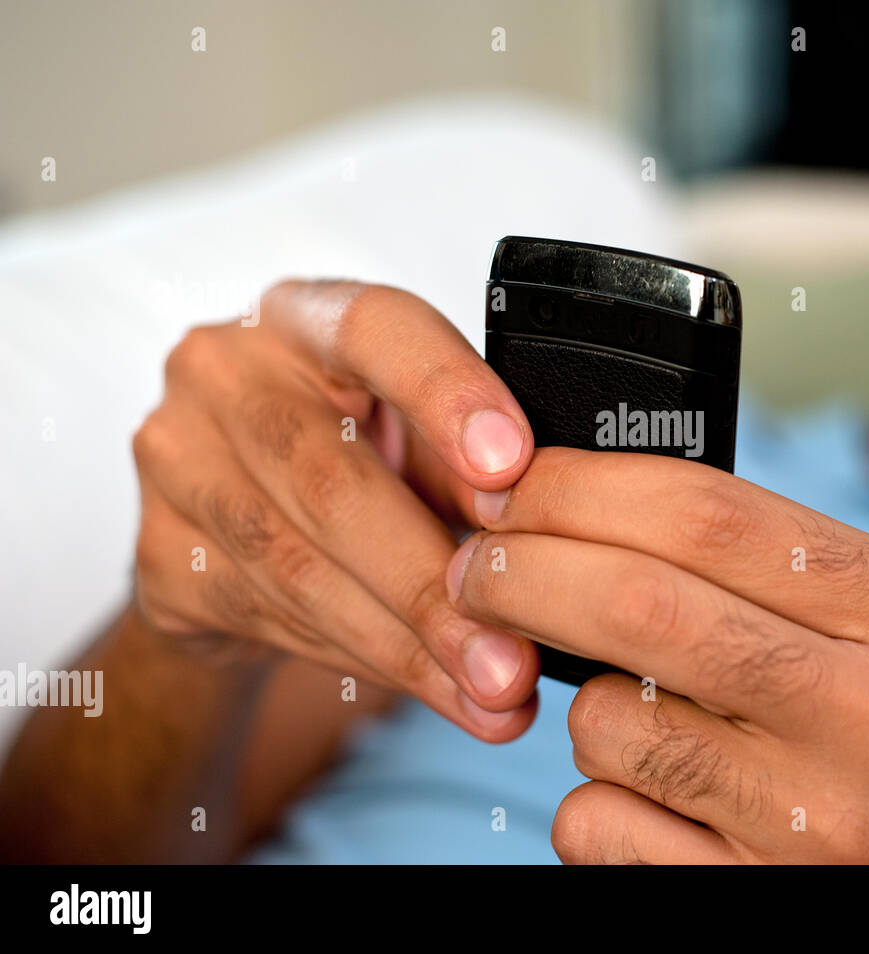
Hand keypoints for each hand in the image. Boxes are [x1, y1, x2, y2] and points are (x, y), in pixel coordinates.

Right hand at [132, 280, 539, 739]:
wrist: (238, 521)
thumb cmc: (355, 451)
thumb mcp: (421, 436)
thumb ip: (470, 464)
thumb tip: (542, 527)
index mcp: (307, 316)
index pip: (375, 326)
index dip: (447, 393)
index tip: (510, 468)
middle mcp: (225, 372)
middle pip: (331, 478)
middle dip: (432, 583)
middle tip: (511, 657)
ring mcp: (177, 461)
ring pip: (299, 567)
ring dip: (406, 644)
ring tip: (491, 692)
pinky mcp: (157, 553)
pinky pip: (271, 618)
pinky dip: (365, 662)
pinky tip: (430, 687)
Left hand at [446, 447, 868, 861]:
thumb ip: (780, 562)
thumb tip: (608, 510)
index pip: (707, 512)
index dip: (581, 489)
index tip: (520, 489)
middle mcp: (867, 713)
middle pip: (637, 607)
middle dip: (520, 572)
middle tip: (479, 568)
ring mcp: (813, 823)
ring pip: (606, 726)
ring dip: (578, 703)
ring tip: (629, 705)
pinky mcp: (755, 900)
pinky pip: (602, 829)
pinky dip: (593, 800)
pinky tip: (650, 794)